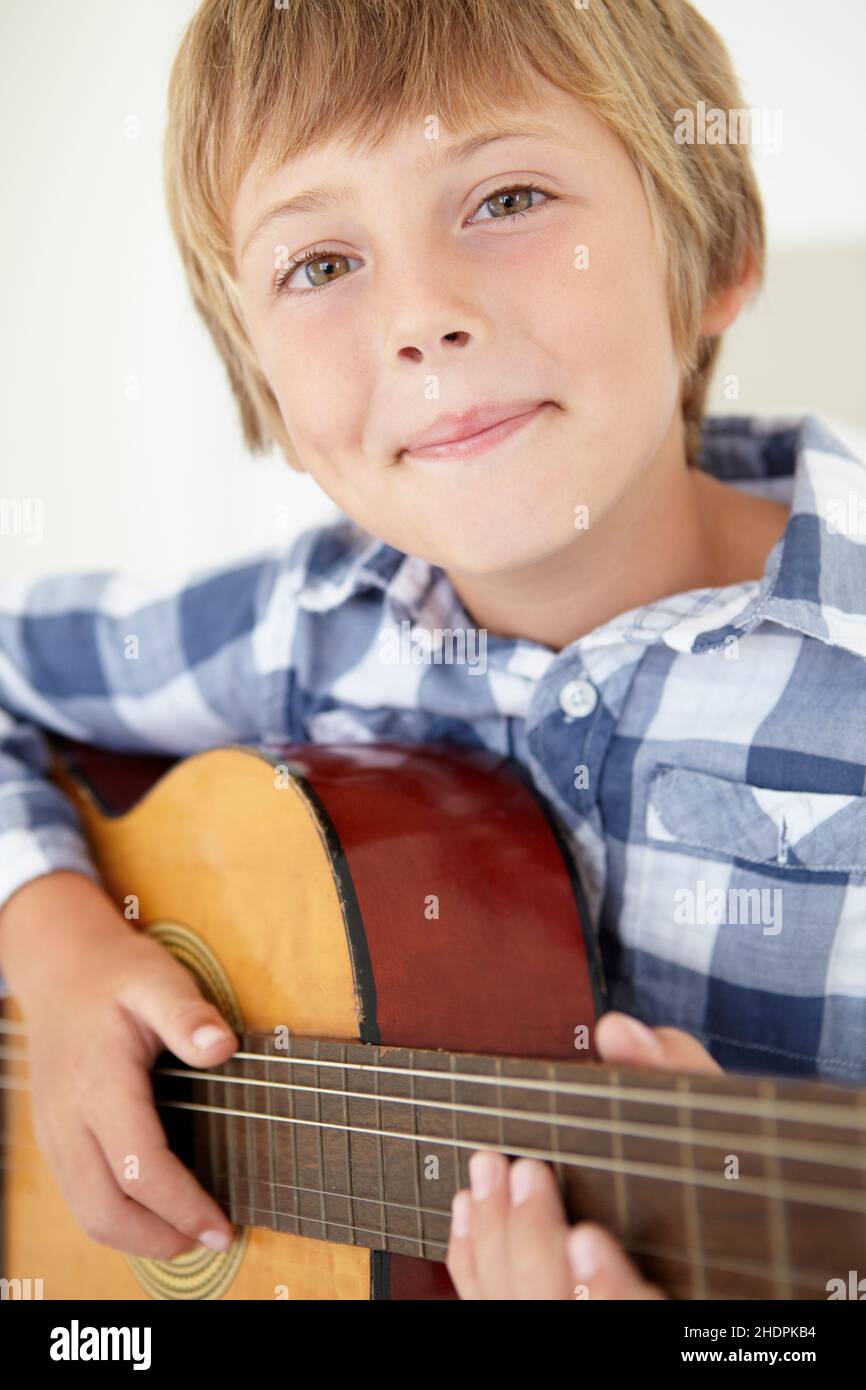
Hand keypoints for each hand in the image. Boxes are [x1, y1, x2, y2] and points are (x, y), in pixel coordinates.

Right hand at [3, 871, 237, 1258]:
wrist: (60, 967)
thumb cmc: (116, 974)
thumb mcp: (158, 978)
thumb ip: (189, 1015)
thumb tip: (222, 1046)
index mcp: (99, 1083)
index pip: (140, 1168)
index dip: (183, 1205)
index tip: (223, 1225)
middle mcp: (68, 1118)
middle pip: (106, 1209)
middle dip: (160, 1237)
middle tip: (211, 1238)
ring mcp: (54, 1132)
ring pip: (87, 1213)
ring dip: (137, 1237)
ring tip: (188, 1235)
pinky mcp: (53, 1137)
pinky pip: (79, 1196)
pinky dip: (116, 1218)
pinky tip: (154, 1211)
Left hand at [446, 1011, 721, 1298]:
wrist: (723, 1236)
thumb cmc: (727, 1166)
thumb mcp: (724, 1120)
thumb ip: (677, 1076)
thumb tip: (616, 1033)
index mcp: (692, 1292)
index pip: (645, 1313)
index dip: (612, 1291)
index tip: (585, 1239)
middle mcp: (634, 1314)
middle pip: (566, 1307)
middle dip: (535, 1240)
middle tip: (525, 1170)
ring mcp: (586, 1319)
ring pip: (524, 1310)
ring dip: (496, 1239)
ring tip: (487, 1171)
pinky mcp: (552, 1308)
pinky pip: (499, 1306)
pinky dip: (475, 1257)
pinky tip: (469, 1209)